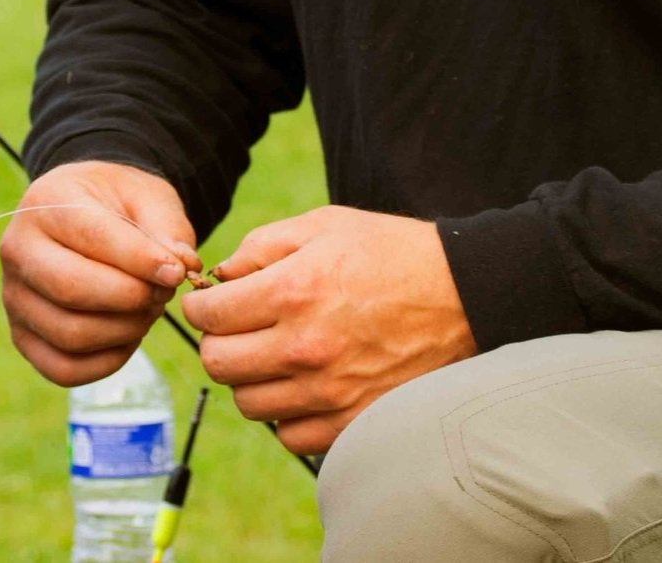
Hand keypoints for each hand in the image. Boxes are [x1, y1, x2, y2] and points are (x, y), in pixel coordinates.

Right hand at [0, 161, 199, 385]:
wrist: (85, 212)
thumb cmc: (117, 203)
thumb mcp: (147, 197)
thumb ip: (167, 229)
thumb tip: (181, 266)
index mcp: (44, 201)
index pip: (90, 235)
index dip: (139, 259)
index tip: (177, 272)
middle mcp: (17, 249)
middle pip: (71, 289)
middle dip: (131, 298)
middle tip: (163, 293)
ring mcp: (13, 296)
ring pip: (69, 334)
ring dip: (124, 330)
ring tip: (149, 309)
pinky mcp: (22, 335)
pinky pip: (63, 369)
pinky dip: (107, 361)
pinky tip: (130, 335)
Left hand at [181, 205, 476, 456]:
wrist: (462, 294)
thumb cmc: (389, 252)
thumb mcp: (322, 226)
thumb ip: (261, 246)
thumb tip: (220, 277)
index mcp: (292, 291)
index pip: (209, 315)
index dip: (199, 306)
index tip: (209, 302)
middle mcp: (305, 347)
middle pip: (219, 364)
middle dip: (217, 341)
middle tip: (236, 328)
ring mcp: (330, 391)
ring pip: (249, 403)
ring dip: (250, 379)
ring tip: (273, 354)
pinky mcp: (354, 421)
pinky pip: (290, 435)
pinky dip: (287, 414)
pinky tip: (302, 384)